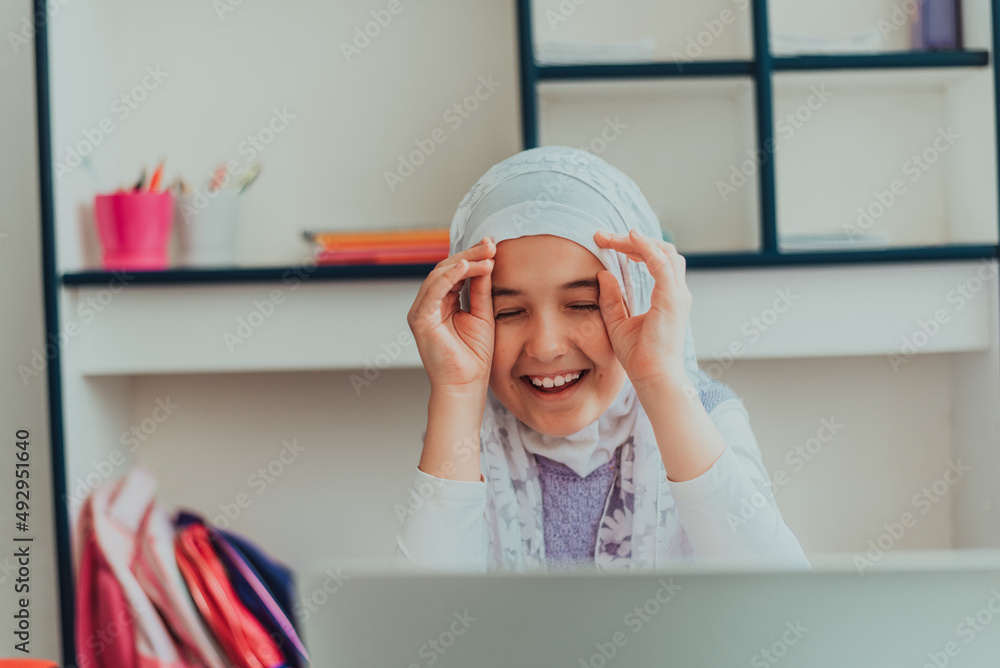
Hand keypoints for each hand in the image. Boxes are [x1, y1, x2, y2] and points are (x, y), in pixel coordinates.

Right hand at [407, 238, 495, 394]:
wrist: (465, 385)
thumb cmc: (474, 357)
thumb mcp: (482, 315)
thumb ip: (480, 290)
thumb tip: (486, 263)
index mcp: (442, 303)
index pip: (455, 272)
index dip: (473, 257)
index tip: (493, 246)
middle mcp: (429, 304)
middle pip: (446, 269)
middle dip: (469, 255)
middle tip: (490, 244)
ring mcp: (422, 311)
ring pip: (439, 275)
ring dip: (463, 262)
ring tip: (486, 255)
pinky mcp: (420, 319)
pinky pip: (433, 291)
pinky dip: (448, 277)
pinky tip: (466, 267)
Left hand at [593, 229, 690, 388]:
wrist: (653, 377)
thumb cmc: (639, 356)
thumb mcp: (617, 322)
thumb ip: (611, 299)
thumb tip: (602, 274)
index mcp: (667, 297)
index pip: (656, 260)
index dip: (633, 247)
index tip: (608, 242)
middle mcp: (676, 293)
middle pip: (662, 251)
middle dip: (634, 240)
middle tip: (605, 236)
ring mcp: (676, 295)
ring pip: (664, 252)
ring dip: (637, 241)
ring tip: (612, 238)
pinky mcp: (671, 300)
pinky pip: (661, 264)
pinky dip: (646, 248)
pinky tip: (630, 239)